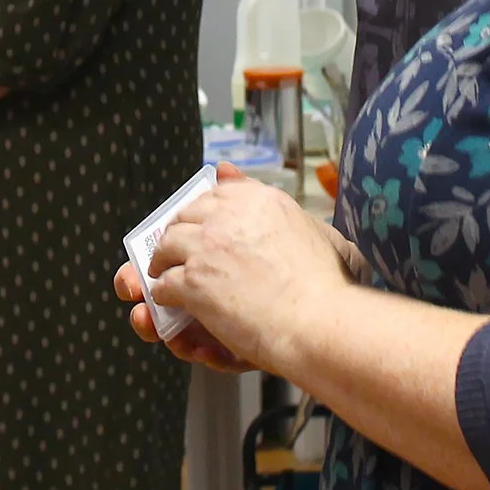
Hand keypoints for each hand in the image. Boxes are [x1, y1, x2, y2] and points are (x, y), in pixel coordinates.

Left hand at [140, 171, 358, 375]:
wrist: (318, 320)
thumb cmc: (325, 282)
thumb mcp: (312, 226)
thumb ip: (267, 199)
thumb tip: (225, 169)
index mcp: (257, 199)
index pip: (215, 193)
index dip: (205, 213)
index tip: (204, 226)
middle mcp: (227, 215)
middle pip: (185, 217)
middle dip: (180, 234)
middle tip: (181, 252)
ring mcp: (207, 247)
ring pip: (167, 246)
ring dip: (165, 261)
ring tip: (168, 273)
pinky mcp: (194, 280)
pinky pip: (164, 283)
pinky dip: (164, 293)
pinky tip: (172, 301)